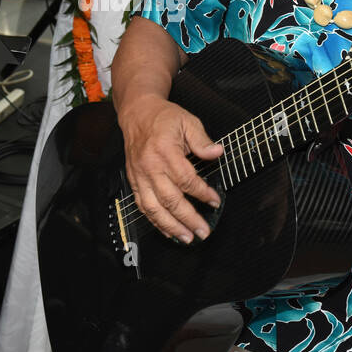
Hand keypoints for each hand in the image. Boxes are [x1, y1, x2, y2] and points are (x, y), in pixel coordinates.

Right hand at [119, 94, 223, 243]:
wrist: (137, 113)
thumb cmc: (163, 118)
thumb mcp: (188, 121)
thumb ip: (202, 140)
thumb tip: (217, 152)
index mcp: (165, 151)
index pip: (186, 179)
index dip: (202, 193)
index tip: (215, 201)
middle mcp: (150, 166)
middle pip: (170, 199)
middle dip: (189, 218)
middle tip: (203, 231)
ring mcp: (140, 176)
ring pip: (154, 208)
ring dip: (171, 226)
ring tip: (186, 238)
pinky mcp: (134, 181)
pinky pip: (143, 206)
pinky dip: (155, 221)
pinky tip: (167, 230)